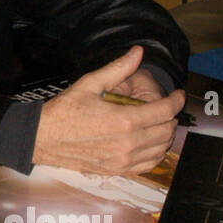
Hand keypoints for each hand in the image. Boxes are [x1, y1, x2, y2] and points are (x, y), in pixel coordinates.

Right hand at [32, 46, 183, 175]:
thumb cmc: (64, 111)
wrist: (44, 138)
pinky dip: (156, 153)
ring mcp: (124, 159)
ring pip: (161, 149)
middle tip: (167, 107)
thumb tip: (138, 52)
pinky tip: (150, 142)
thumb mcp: (89, 84)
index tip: (178, 94)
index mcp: (124, 120)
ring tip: (159, 123)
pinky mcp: (118, 170)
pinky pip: (149, 164)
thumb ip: (118, 68)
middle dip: (172, 116)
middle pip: (167, 130)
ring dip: (165, 135)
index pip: (165, 111)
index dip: (177, 100)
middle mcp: (128, 143)